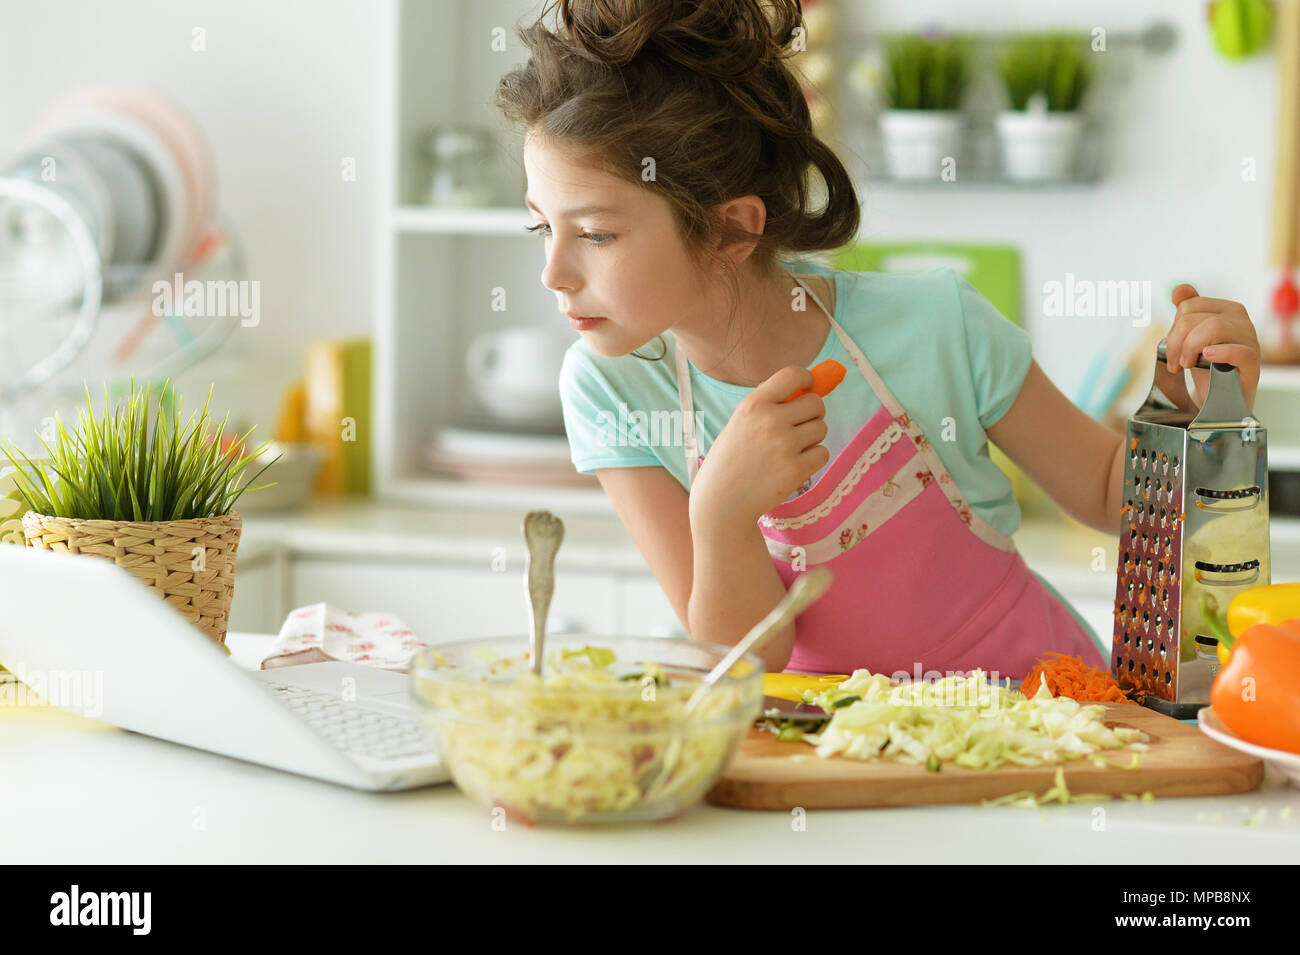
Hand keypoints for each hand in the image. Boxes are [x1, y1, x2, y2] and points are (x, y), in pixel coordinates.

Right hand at [688, 365, 828, 527]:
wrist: (721, 502)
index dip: (807, 379)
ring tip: (791, 450)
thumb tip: (806, 388)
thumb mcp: (739, 423)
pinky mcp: (796, 469)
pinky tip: (793, 465)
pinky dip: (813, 459)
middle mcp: (770, 421)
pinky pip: (822, 453)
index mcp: (753, 405)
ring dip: (813, 438)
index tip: (809, 387)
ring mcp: (784, 445)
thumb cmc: (730, 461)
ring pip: (821, 429)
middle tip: (801, 426)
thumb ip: (768, 406)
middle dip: (814, 413)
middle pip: (816, 403)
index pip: (793, 374)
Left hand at [1166, 283, 1259, 408]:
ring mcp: (1249, 339)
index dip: (1173, 329)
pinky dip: (1220, 353)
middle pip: (1194, 318)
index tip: (1171, 350)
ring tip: (1186, 365)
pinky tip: (1208, 357)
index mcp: (1225, 309)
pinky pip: (1240, 351)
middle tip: (1175, 364)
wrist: (1221, 397)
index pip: (1188, 305)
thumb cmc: (1209, 366)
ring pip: (1213, 327)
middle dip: (1175, 343)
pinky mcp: (1253, 362)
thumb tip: (1178, 290)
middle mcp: (1239, 320)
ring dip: (1189, 349)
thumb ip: (1187, 312)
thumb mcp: (1193, 337)